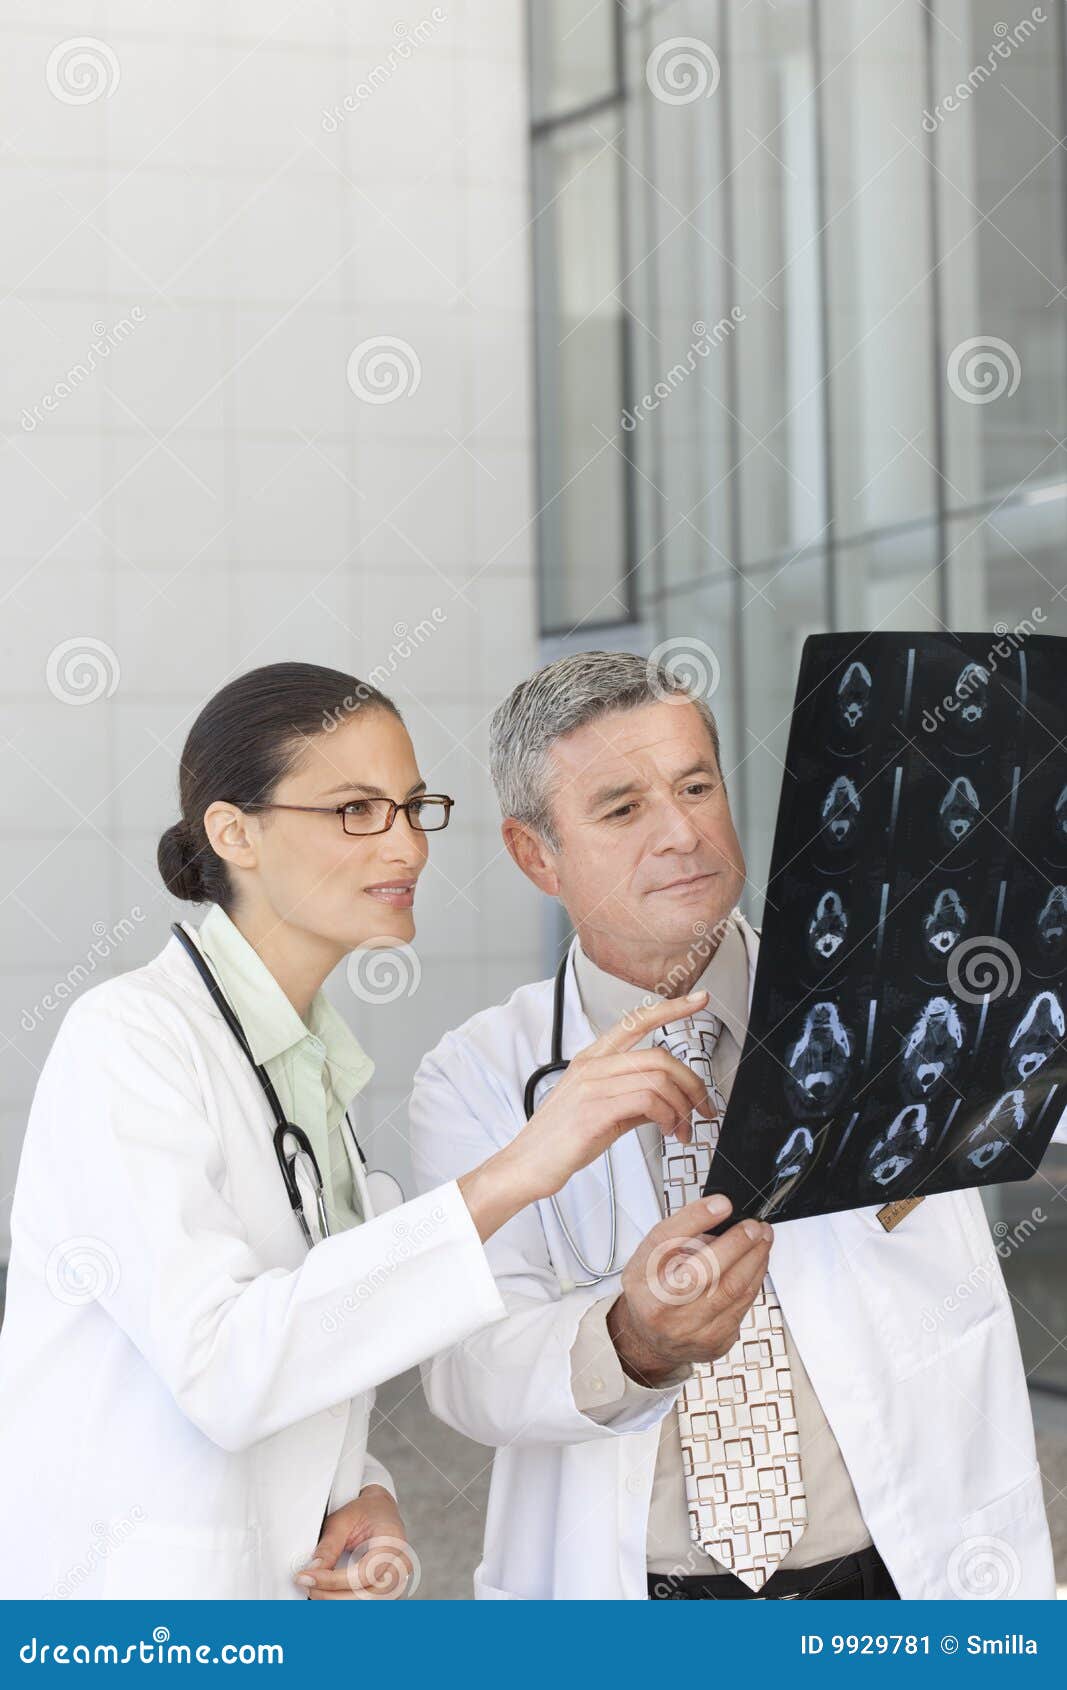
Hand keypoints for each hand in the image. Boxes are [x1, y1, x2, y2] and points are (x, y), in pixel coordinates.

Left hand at [293, 1485, 414, 1599]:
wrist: (380, 1513)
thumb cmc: (364, 1513)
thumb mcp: (343, 1519)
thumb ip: (329, 1546)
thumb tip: (312, 1572)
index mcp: (393, 1542)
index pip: (366, 1573)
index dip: (334, 1581)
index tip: (307, 1577)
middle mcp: (400, 1567)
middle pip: (367, 1597)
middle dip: (331, 1597)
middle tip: (306, 1584)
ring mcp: (398, 1583)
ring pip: (366, 1607)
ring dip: (336, 1604)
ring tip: (314, 1590)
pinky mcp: (387, 1595)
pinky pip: (366, 1607)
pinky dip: (343, 1605)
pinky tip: (326, 1597)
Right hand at [459, 990, 714, 1243]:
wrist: (527, 1166)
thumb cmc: (561, 1140)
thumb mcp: (601, 1110)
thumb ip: (634, 1098)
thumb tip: (669, 1101)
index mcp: (592, 1059)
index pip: (636, 1021)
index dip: (671, 1008)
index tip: (700, 1000)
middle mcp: (592, 1066)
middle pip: (659, 1057)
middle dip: (692, 1084)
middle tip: (704, 1107)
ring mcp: (591, 1086)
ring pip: (658, 1080)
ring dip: (682, 1108)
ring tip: (683, 1130)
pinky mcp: (594, 1111)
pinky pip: (647, 1101)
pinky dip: (668, 1117)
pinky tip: (668, 1131)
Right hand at [607, 1194, 773, 1385]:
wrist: (650, 1341)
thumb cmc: (652, 1293)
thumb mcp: (649, 1258)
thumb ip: (677, 1234)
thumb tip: (718, 1213)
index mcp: (642, 1280)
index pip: (666, 1242)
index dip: (696, 1218)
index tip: (722, 1203)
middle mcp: (662, 1308)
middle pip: (705, 1270)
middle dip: (737, 1243)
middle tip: (753, 1226)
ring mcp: (689, 1329)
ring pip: (733, 1289)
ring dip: (755, 1259)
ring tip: (762, 1239)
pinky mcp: (714, 1341)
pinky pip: (743, 1306)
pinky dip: (754, 1280)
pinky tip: (756, 1264)